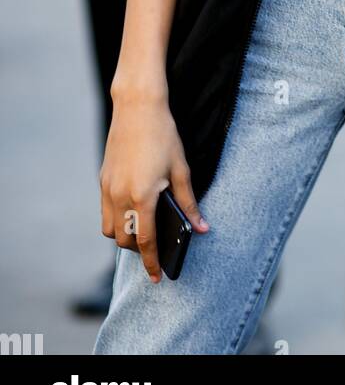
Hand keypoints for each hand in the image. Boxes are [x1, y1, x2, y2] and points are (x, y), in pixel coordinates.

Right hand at [99, 89, 208, 282]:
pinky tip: (133, 210)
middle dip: (139, 250)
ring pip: (110, 229)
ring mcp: (107, 189)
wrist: (137, 107)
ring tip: (143, 230)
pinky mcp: (102, 179)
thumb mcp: (181, 169)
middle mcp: (119, 196)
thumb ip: (189, 202)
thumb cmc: (163, 136)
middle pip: (125, 240)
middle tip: (156, 249)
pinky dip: (117, 219)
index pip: (145, 242)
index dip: (152, 263)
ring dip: (125, 236)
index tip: (158, 277)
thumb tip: (201, 228)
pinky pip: (105, 212)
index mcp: (141, 197)